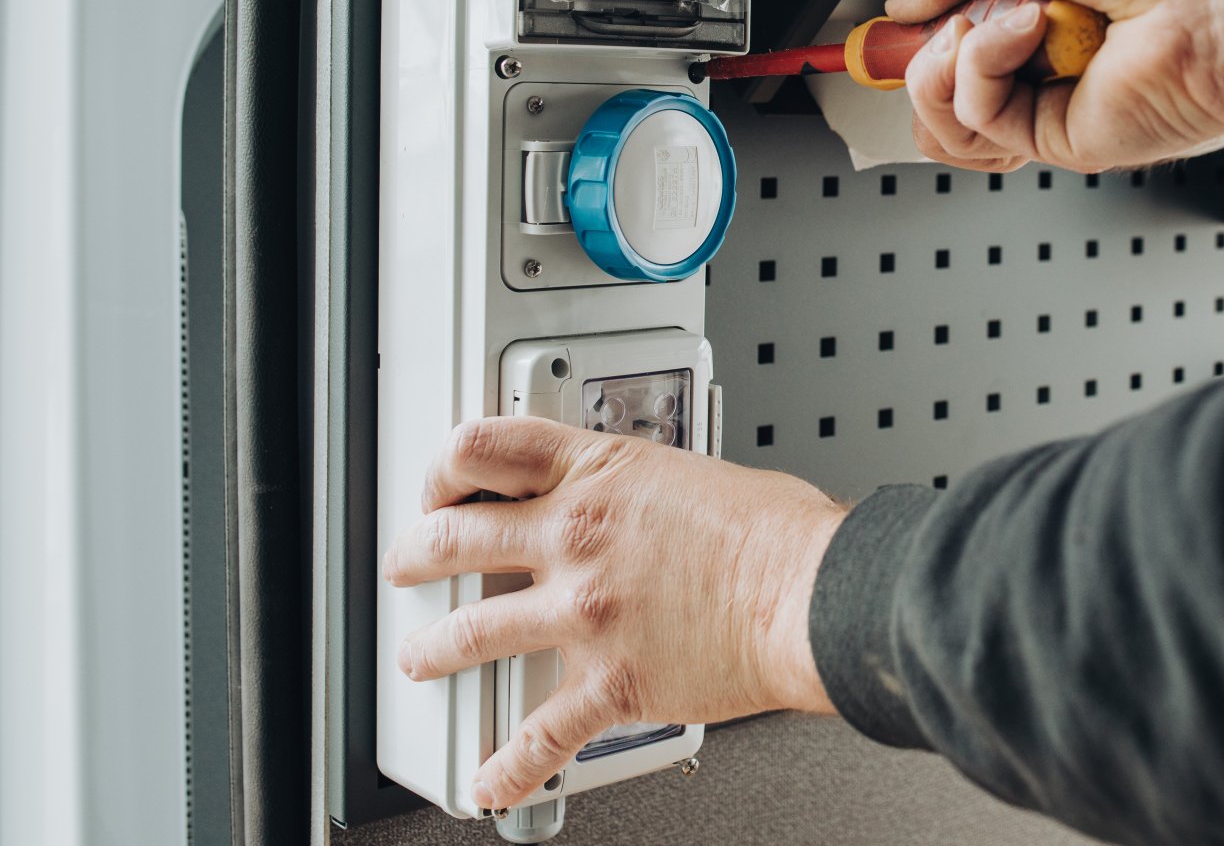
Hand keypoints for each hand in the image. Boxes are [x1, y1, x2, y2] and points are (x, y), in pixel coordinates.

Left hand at [384, 416, 844, 810]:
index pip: (488, 448)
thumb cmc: (779, 534)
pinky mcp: (609, 682)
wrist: (810, 593)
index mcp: (600, 476)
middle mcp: (577, 538)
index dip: (447, 465)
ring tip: (420, 658)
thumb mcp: (696, 474)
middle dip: (416, 554)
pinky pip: (537, 736)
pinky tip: (489, 782)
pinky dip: (507, 768)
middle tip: (406, 563)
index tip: (442, 482)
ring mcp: (584, 613)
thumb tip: (644, 508)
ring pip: (471, 632)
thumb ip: (647, 491)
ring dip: (433, 649)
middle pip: (456, 537)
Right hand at [887, 0, 1223, 171]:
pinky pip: (976, 121)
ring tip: (1001, 25)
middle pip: (931, 86)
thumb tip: (905, 4)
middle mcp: (1036, 55)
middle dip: (924, 47)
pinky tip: (1022, 37)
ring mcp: (1045, 99)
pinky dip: (981, 70)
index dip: (911, 33)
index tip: (888, 23)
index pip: (945, 35)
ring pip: (940, 116)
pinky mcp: (1055, 139)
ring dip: (946, 62)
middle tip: (957, 19)